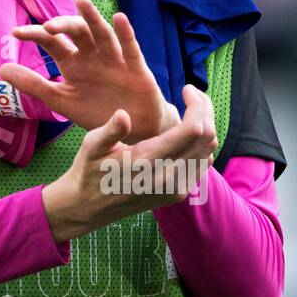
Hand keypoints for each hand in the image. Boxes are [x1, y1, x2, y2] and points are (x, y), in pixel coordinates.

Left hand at [0, 0, 174, 143]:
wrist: (130, 130)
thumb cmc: (95, 111)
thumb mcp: (61, 100)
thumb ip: (34, 85)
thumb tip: (1, 69)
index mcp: (72, 62)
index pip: (51, 42)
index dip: (35, 34)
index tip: (15, 33)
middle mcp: (92, 55)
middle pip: (76, 32)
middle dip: (63, 25)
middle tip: (49, 27)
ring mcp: (114, 59)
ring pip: (102, 33)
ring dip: (93, 18)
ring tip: (83, 1)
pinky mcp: (136, 68)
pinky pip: (130, 48)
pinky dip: (125, 33)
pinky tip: (119, 18)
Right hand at [41, 84, 217, 242]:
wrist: (88, 208)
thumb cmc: (88, 171)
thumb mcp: (91, 146)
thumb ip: (110, 130)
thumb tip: (122, 114)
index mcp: (148, 160)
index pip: (193, 130)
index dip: (197, 105)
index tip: (186, 89)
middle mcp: (168, 177)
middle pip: (207, 138)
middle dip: (205, 110)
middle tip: (192, 94)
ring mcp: (175, 188)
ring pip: (208, 151)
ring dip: (205, 127)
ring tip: (191, 110)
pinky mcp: (177, 195)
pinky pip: (201, 165)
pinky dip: (201, 145)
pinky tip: (185, 134)